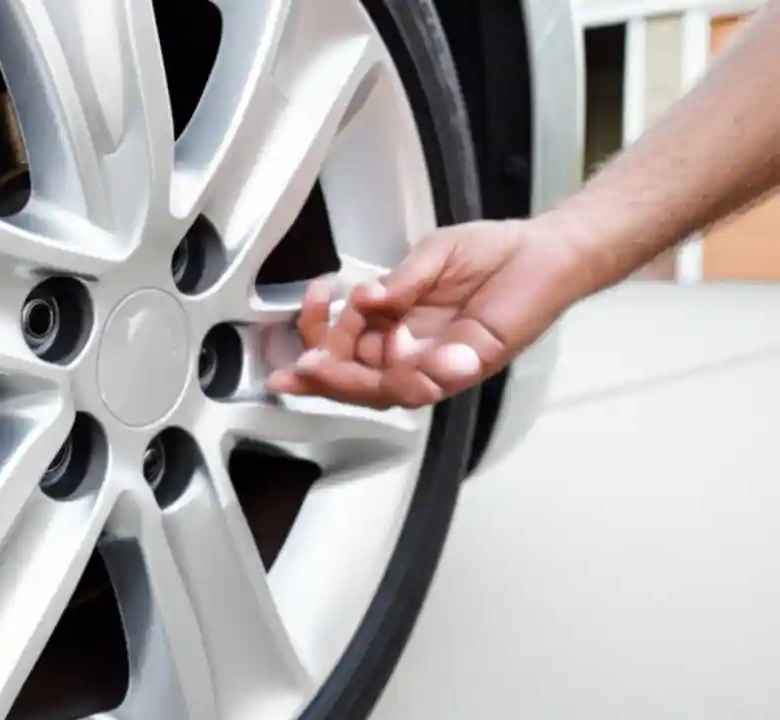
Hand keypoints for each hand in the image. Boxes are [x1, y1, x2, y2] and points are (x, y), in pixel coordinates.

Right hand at [266, 218, 590, 408]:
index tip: (290, 359)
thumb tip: (363, 296)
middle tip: (305, 364)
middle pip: (358, 382)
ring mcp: (439, 363)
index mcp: (392, 327)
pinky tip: (405, 352)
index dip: (315, 358)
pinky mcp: (471, 366)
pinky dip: (418, 372)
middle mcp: (411, 352)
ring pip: (389, 390)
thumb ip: (398, 281)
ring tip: (330, 357)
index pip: (344, 354)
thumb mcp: (431, 255)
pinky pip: (436, 382)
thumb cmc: (490, 253)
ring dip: (359, 378)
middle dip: (326, 377)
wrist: (545, 252)